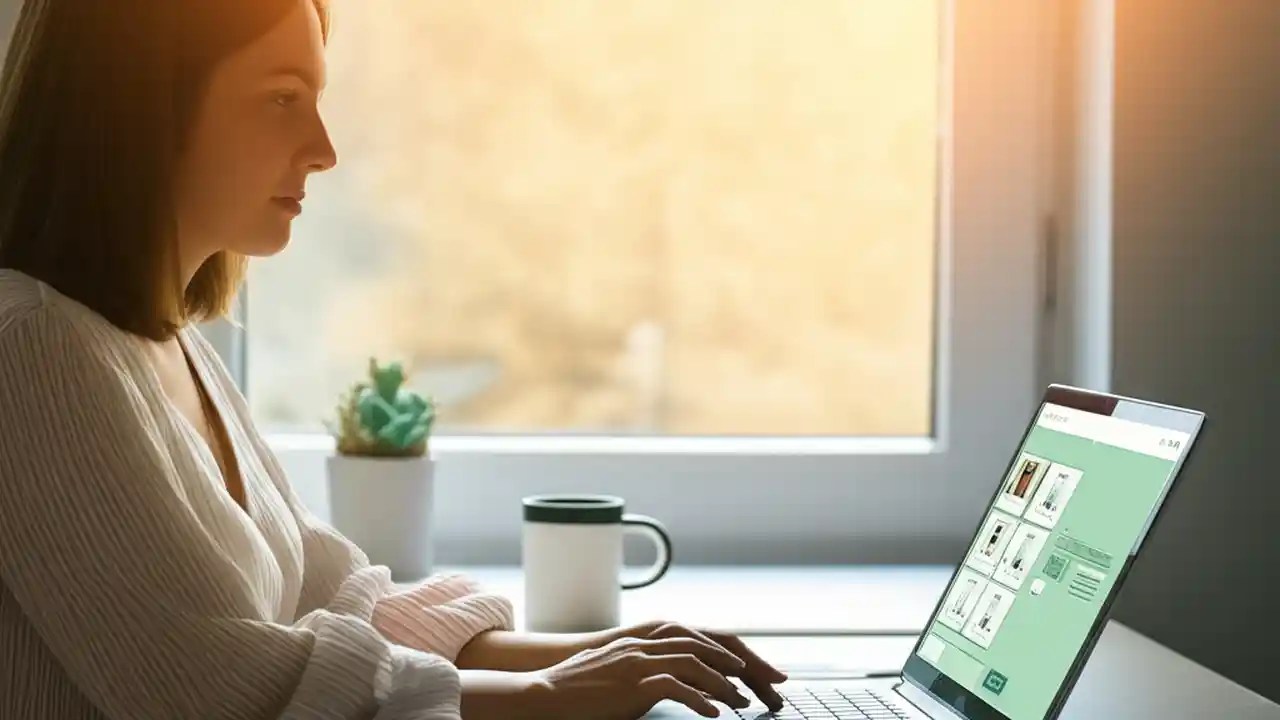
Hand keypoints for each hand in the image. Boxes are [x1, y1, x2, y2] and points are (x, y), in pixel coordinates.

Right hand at [528, 634, 758, 718]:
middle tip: (759, 684)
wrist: (546, 693)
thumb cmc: (578, 689)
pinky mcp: (632, 683)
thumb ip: (643, 671)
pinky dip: (699, 700)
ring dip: (723, 684)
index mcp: (642, 641)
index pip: (694, 637)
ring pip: (694, 664)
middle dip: (736, 665)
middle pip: (702, 646)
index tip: (748, 669)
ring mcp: (638, 662)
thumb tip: (673, 685)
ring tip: (741, 703)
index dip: (724, 651)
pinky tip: (713, 714)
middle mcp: (643, 645)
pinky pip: (675, 687)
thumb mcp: (616, 672)